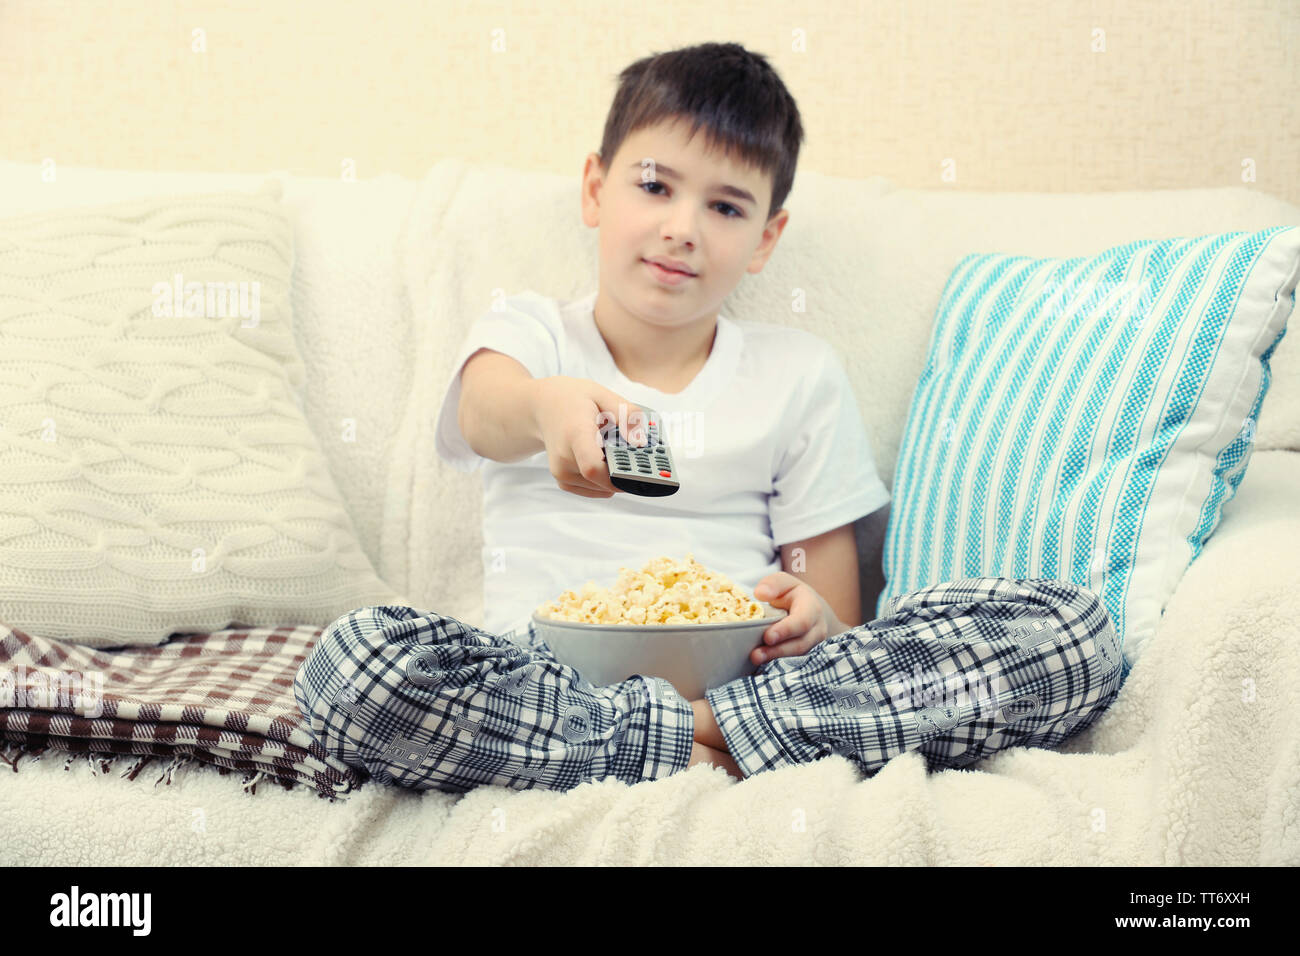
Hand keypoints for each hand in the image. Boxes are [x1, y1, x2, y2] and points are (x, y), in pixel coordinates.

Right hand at [532, 376, 648, 498]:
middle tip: (637, 458)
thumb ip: (625, 414)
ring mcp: (561, 472)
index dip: (618, 476)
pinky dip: (604, 480)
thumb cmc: (573, 399)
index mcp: (575, 434)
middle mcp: (564, 458)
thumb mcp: (601, 394)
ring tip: (617, 454)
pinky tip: (605, 462)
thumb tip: (640, 442)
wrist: (543, 407)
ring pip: (600, 488)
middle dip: (624, 473)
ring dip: (614, 477)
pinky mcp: (563, 480)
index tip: (639, 469)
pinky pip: (592, 490)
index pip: (593, 468)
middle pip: (601, 481)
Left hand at [750, 572, 840, 665]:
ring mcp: (814, 646)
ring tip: (755, 659)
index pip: (802, 621)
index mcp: (812, 608)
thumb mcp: (784, 583)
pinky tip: (762, 667)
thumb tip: (760, 593)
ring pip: (797, 657)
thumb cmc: (792, 595)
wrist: (809, 611)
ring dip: (776, 660)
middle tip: (755, 654)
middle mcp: (817, 630)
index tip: (768, 636)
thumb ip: (773, 584)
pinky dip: (778, 666)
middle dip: (777, 651)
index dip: (786, 630)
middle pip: (800, 644)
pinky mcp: (806, 657)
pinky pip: (794, 665)